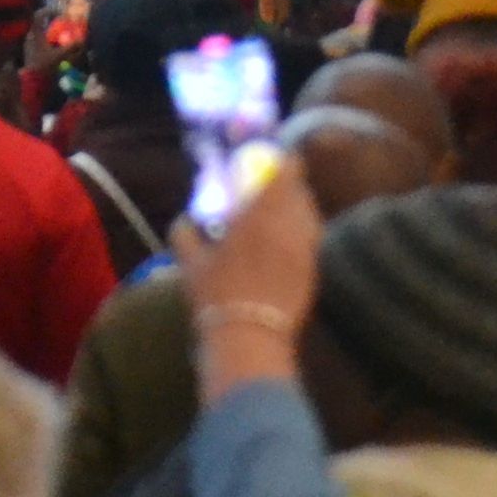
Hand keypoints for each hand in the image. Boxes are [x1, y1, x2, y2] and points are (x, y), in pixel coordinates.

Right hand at [175, 147, 319, 397]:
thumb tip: (183, 221)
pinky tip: (284, 248)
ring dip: (298, 211)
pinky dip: (301, 237)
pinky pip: (311, 243)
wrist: (250, 335)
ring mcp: (306, 250)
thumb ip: (185, 235)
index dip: (286, 163)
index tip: (277, 161)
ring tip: (280, 218)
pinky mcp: (313, 272)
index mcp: (262, 213)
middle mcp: (291, 226)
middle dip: (291, 187)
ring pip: (310, 217)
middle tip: (274, 190)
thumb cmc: (217, 295)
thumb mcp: (191, 263)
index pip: (288, 173)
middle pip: (302, 194)